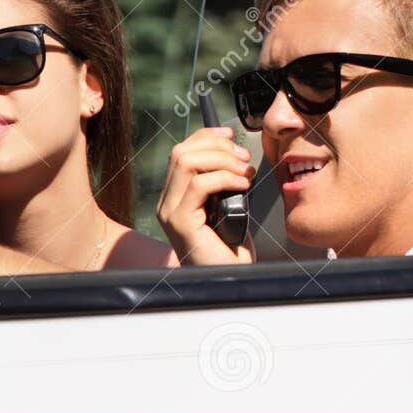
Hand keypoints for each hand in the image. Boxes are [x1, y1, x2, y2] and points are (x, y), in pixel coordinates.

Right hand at [156, 127, 255, 265]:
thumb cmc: (230, 246)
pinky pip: (200, 185)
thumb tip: (238, 152)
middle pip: (181, 152)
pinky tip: (243, 185)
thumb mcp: (228, 204)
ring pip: (187, 163)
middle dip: (217, 146)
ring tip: (245, 172)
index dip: (207, 136)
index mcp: (176, 195)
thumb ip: (224, 180)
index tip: (231, 135)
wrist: (228, 278)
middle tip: (244, 157)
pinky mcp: (181, 223)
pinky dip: (225, 178)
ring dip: (223, 160)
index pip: (182, 151)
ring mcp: (170, 212)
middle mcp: (167, 202)